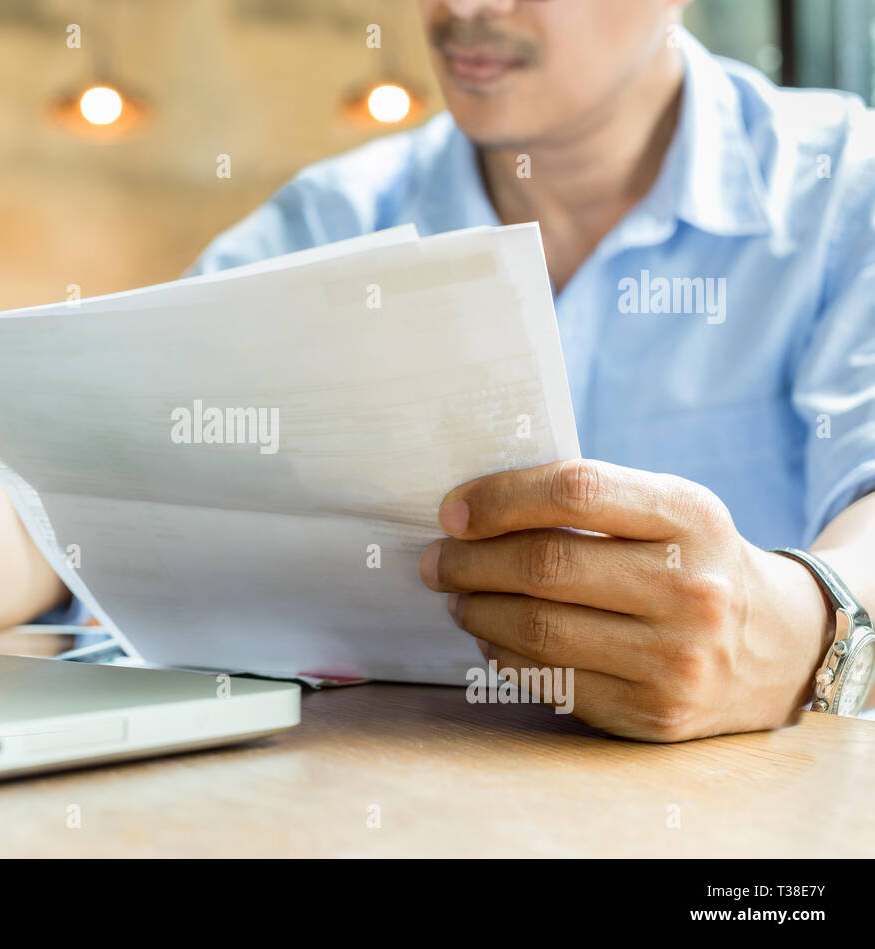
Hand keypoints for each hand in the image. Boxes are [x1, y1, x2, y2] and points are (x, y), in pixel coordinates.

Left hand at [417, 459, 832, 740]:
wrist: (778, 645)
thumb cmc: (691, 561)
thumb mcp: (666, 510)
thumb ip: (586, 501)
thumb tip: (470, 512)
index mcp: (691, 517)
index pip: (575, 490)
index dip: (499, 497)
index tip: (451, 512)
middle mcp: (690, 588)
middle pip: (545, 565)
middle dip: (470, 562)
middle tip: (437, 561)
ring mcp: (675, 658)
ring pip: (538, 629)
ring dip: (478, 609)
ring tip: (460, 596)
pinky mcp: (653, 713)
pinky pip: (551, 681)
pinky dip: (504, 654)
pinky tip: (494, 636)